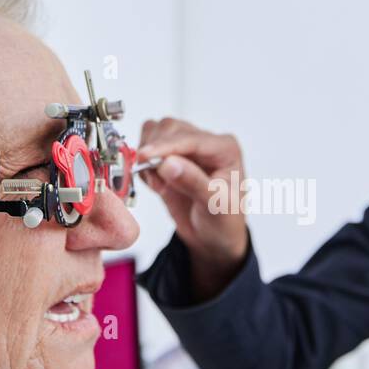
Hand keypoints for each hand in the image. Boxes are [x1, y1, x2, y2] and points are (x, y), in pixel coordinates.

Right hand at [138, 118, 248, 300]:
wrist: (213, 240)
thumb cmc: (224, 223)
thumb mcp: (215, 206)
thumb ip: (193, 182)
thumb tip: (168, 163)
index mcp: (225, 149)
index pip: (191, 139)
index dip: (165, 146)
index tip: (145, 156)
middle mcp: (205, 143)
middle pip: (170, 128)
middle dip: (155, 150)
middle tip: (152, 178)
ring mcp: (185, 149)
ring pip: (156, 133)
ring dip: (147, 156)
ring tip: (158, 184)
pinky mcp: (169, 158)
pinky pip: (147, 149)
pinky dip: (144, 165)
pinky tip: (157, 185)